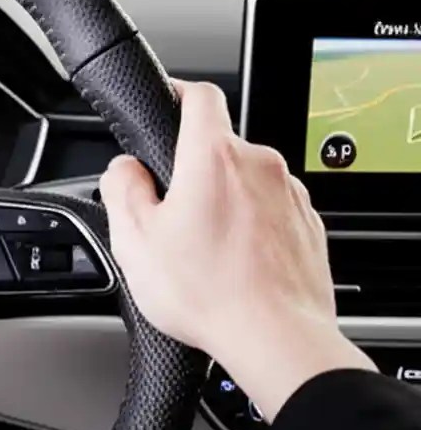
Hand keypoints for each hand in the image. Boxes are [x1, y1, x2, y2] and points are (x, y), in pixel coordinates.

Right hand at [99, 80, 374, 419]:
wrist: (277, 338)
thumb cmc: (210, 293)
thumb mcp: (134, 240)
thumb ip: (121, 188)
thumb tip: (124, 169)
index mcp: (214, 158)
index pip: (200, 95)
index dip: (178, 92)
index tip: (167, 102)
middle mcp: (259, 166)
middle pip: (217, 148)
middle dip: (192, 173)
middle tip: (169, 217)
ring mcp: (290, 196)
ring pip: (244, 183)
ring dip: (222, 204)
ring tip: (202, 252)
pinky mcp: (308, 226)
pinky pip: (269, 213)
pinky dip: (249, 229)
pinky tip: (232, 265)